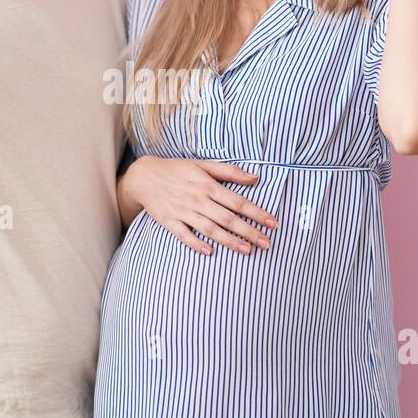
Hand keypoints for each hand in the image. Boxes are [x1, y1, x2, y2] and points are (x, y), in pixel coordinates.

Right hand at [121, 156, 277, 255]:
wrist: (145, 176)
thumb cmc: (178, 170)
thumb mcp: (204, 165)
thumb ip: (230, 172)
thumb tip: (255, 178)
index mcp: (208, 185)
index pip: (238, 201)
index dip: (257, 212)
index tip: (273, 223)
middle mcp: (198, 199)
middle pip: (228, 218)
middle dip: (249, 231)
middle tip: (267, 243)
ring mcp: (183, 211)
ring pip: (209, 229)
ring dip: (229, 240)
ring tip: (247, 251)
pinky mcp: (169, 221)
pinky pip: (184, 235)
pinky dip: (196, 243)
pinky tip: (210, 252)